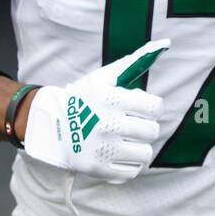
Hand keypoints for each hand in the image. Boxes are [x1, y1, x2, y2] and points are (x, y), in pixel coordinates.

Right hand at [21, 38, 168, 183]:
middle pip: (152, 131)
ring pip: (145, 153)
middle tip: (131, 125)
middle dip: (144, 127)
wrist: (50, 125)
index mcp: (112, 99)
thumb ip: (134, 62)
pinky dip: (129, 164)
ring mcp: (104, 148)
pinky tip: (117, 155)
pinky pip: (132, 172)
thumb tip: (164, 43)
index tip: (140, 109)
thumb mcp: (105, 77)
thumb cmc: (83, 99)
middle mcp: (109, 124)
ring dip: (138, 147)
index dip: (150, 108)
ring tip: (125, 141)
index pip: (155, 107)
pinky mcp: (99, 169)